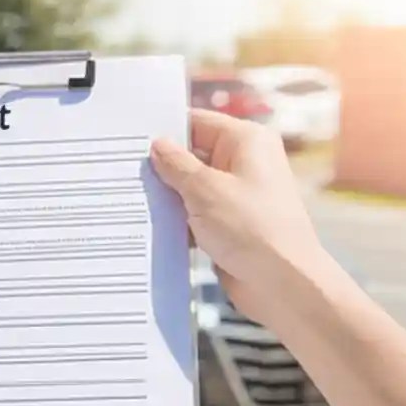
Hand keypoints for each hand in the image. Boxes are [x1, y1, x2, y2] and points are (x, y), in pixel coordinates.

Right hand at [150, 110, 331, 323]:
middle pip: (192, 155)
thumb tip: (157, 146)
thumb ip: (176, 165)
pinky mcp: (230, 223)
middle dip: (161, 167)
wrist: (283, 283)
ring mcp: (237, 195)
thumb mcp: (205, 190)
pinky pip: (197, 213)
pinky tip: (148, 225)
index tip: (129, 141)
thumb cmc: (251, 228)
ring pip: (191, 187)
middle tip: (121, 171)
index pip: (197, 123)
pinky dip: (178, 219)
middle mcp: (244, 163)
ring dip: (168, 196)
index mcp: (246, 141)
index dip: (164, 131)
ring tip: (129, 198)